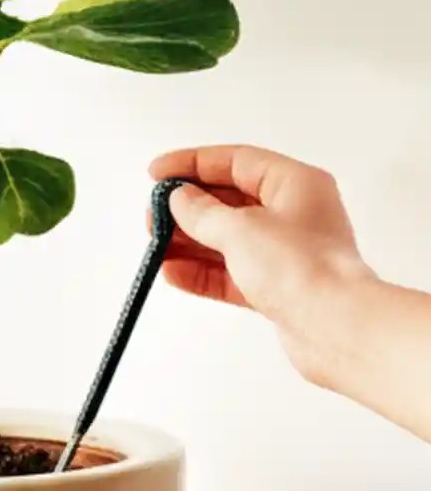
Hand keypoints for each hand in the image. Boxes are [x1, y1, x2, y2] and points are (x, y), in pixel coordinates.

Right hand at [148, 145, 374, 386]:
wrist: (336, 329)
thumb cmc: (305, 270)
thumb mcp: (240, 228)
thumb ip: (201, 211)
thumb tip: (181, 200)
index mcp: (296, 185)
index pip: (235, 161)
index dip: (192, 164)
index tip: (159, 173)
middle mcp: (294, 214)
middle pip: (228, 200)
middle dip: (186, 209)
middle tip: (154, 215)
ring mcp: (285, 252)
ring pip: (226, 238)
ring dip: (189, 242)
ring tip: (157, 246)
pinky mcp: (278, 287)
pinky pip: (230, 272)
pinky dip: (201, 272)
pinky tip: (174, 273)